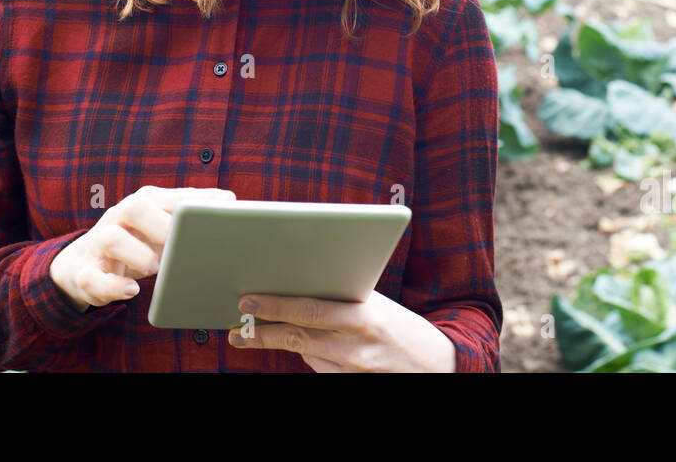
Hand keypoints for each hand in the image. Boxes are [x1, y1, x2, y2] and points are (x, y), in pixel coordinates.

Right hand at [50, 185, 235, 311]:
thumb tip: (230, 198)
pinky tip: (132, 290)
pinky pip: (93, 278)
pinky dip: (113, 285)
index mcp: (143, 203)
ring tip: (157, 266)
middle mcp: (118, 217)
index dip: (196, 201)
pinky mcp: (85, 273)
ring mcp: (99, 244)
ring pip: (112, 239)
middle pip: (136, 207)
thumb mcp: (162, 224)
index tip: (224, 208)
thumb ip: (190, 212)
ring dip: (138, 254)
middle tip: (181, 243)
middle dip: (162, 224)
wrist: (84, 263)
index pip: (169, 196)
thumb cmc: (137, 240)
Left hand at [226, 290, 457, 372]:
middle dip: (262, 329)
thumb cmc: (404, 327)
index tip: (249, 299)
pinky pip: (318, 367)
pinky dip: (305, 353)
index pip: (310, 310)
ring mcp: (353, 370)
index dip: (276, 305)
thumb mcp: (377, 304)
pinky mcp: (351, 384)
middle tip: (237, 323)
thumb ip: (342, 300)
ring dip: (274, 342)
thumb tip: (298, 292)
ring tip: (247, 335)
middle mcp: (358, 346)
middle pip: (298, 337)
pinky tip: (294, 343)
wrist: (438, 365)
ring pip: (303, 353)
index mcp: (366, 316)